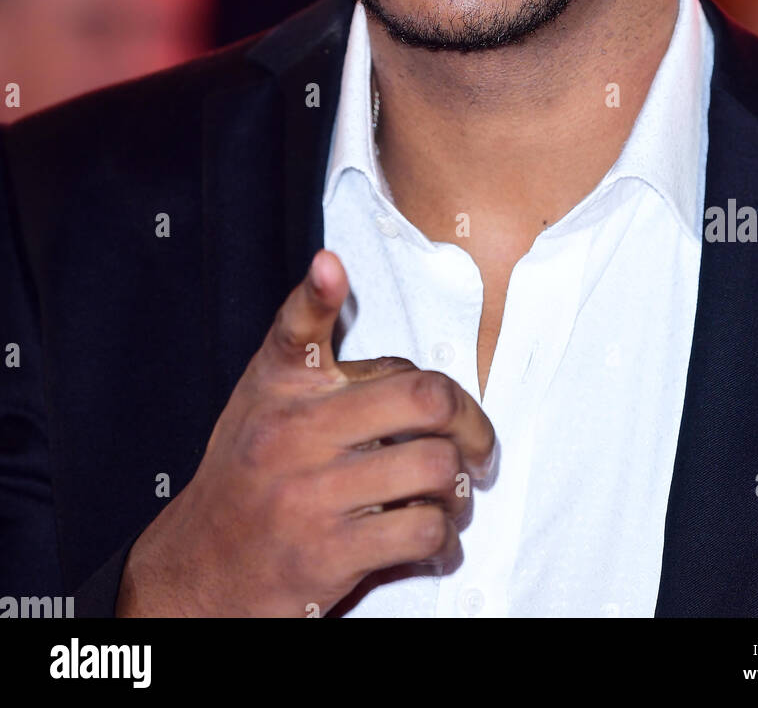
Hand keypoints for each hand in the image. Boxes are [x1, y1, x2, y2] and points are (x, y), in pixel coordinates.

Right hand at [115, 249, 495, 616]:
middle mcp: (294, 431)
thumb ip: (325, 370)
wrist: (199, 571)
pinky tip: (434, 543)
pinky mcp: (328, 554)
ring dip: (460, 488)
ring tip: (451, 498)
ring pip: (434, 466)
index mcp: (281, 385)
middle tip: (479, 445)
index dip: (317, 293)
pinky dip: (445, 540)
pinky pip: (422, 530)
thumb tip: (412, 368)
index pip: (297, 328)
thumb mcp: (266, 404)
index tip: (329, 266)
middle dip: (473, 422)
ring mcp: (311, 493)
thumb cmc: (250, 477)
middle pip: (421, 397)